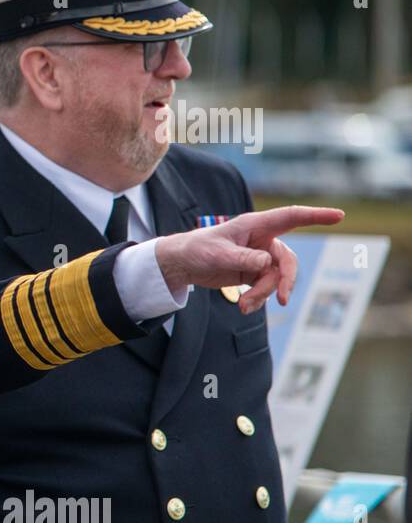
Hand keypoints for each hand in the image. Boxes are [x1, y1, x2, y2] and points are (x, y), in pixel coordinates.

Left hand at [153, 205, 344, 314]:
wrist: (182, 264)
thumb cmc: (197, 249)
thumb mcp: (217, 254)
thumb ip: (243, 258)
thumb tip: (267, 263)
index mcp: (255, 225)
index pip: (291, 217)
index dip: (316, 216)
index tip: (339, 216)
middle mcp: (262, 240)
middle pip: (287, 260)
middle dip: (286, 280)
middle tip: (282, 299)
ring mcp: (260, 258)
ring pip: (276, 278)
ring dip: (264, 294)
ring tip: (243, 306)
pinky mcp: (254, 273)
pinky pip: (266, 288)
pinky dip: (257, 299)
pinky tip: (243, 307)